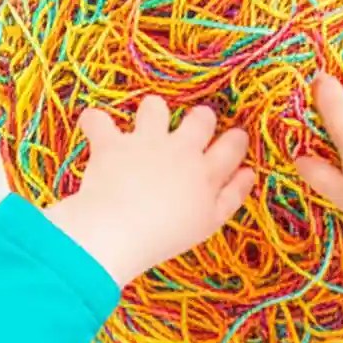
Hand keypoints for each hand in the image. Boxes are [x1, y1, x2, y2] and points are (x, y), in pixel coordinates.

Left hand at [43, 96, 254, 285]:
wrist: (120, 231)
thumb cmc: (167, 235)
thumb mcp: (209, 222)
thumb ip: (232, 195)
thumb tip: (248, 173)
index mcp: (205, 172)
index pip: (232, 146)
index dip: (236, 139)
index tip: (234, 138)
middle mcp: (179, 150)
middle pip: (200, 118)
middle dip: (200, 118)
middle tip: (192, 131)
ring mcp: (145, 142)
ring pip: (155, 107)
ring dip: (150, 112)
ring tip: (144, 127)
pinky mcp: (112, 144)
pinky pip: (98, 121)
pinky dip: (94, 122)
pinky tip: (94, 126)